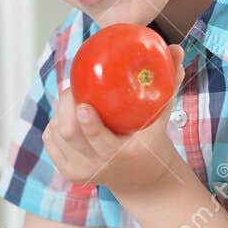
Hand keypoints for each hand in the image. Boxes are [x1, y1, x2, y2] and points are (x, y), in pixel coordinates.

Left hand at [43, 48, 185, 195]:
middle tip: (74, 89)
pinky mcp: (67, 171)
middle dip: (66, 105)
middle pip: (69, 133)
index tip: (84, 104)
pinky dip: (55, 122)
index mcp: (123, 154)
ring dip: (60, 112)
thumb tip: (177, 49)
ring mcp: (81, 171)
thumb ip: (169, 83)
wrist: (141, 178)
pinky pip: (50, 139)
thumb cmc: (151, 138)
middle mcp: (99, 166)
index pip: (99, 140)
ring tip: (73, 100)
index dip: (87, 122)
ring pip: (56, 134)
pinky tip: (68, 116)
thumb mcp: (161, 115)